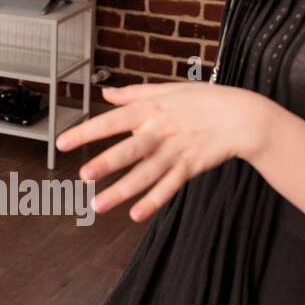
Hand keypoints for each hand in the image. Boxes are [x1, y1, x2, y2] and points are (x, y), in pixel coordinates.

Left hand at [55, 81, 272, 221]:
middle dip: (106, 163)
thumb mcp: (167, 89)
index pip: (112, 121)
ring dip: (122, 191)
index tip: (62, 142)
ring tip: (98, 205)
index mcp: (150, 110)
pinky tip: (136, 214)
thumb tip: (105, 92)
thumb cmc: (202, 100)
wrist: (242, 117)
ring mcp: (176, 152)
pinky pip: (169, 187)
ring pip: (146, 175)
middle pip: (130, 150)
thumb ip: (133, 94)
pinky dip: (154, 201)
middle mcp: (160, 132)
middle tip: (83, 176)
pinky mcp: (190, 167)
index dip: (87, 132)